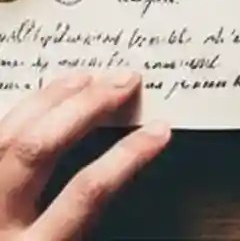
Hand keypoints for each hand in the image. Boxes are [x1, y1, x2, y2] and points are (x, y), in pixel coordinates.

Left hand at [0, 72, 169, 239]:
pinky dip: (8, 117)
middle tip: (123, 81)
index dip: (127, 156)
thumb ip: (82, 225)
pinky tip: (29, 102)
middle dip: (84, 108)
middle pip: (36, 150)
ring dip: (44, 100)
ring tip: (82, 78)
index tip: (160, 129)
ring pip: (0, 137)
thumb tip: (116, 179)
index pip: (85, 193)